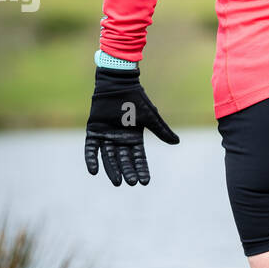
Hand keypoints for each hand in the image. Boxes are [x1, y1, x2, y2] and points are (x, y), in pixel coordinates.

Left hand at [84, 66, 178, 185]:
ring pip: (108, 157)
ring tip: (117, 182)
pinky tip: (93, 171)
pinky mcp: (94, 132)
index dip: (141, 169)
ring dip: (111, 169)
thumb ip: (161, 131)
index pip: (138, 158)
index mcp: (134, 138)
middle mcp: (120, 140)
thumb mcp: (150, 117)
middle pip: (123, 160)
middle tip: (131, 183)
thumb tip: (176, 142)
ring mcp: (106, 137)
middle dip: (127, 171)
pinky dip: (91, 159)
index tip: (145, 182)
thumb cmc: (136, 99)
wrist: (118, 84)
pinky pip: (91, 149)